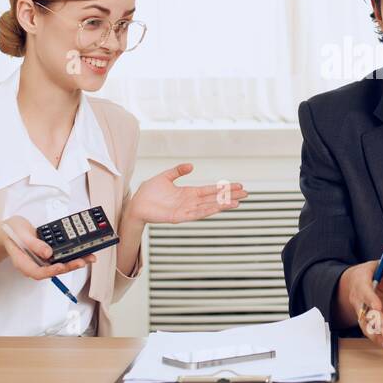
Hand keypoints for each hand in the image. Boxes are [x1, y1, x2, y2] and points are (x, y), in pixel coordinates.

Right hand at [0, 216, 96, 280]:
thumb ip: (33, 244)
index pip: (38, 272)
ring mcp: (40, 261)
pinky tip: (82, 252)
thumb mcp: (20, 233)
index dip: (51, 271)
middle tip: (83, 261)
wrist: (8, 230)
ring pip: (58, 265)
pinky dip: (71, 255)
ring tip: (89, 257)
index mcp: (23, 262)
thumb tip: (48, 253)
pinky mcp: (46, 256)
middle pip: (52, 271)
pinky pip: (59, 258)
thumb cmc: (11, 231)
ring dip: (73, 262)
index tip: (62, 266)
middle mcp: (33, 265)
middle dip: (69, 267)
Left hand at [126, 163, 247, 224]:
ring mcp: (186, 210)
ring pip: (208, 207)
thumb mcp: (165, 177)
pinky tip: (217, 208)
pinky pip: (196, 214)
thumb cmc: (148, 193)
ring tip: (237, 203)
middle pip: (214, 198)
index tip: (238, 185)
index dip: (224, 188)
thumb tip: (191, 165)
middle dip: (229, 196)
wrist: (136, 204)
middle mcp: (190, 202)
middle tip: (246, 194)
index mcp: (188, 193)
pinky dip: (207, 211)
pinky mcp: (179, 217)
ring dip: (222, 205)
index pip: (210, 190)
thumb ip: (178, 171)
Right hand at [334, 258, 382, 351]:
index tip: (378, 307)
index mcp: (361, 280)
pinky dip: (380, 341)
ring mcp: (361, 312)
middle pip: (365, 312)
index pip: (364, 290)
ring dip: (377, 337)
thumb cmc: (376, 274)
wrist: (360, 282)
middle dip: (376, 322)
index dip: (370, 299)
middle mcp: (358, 298)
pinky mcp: (367, 322)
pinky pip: (371, 333)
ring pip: (366, 326)